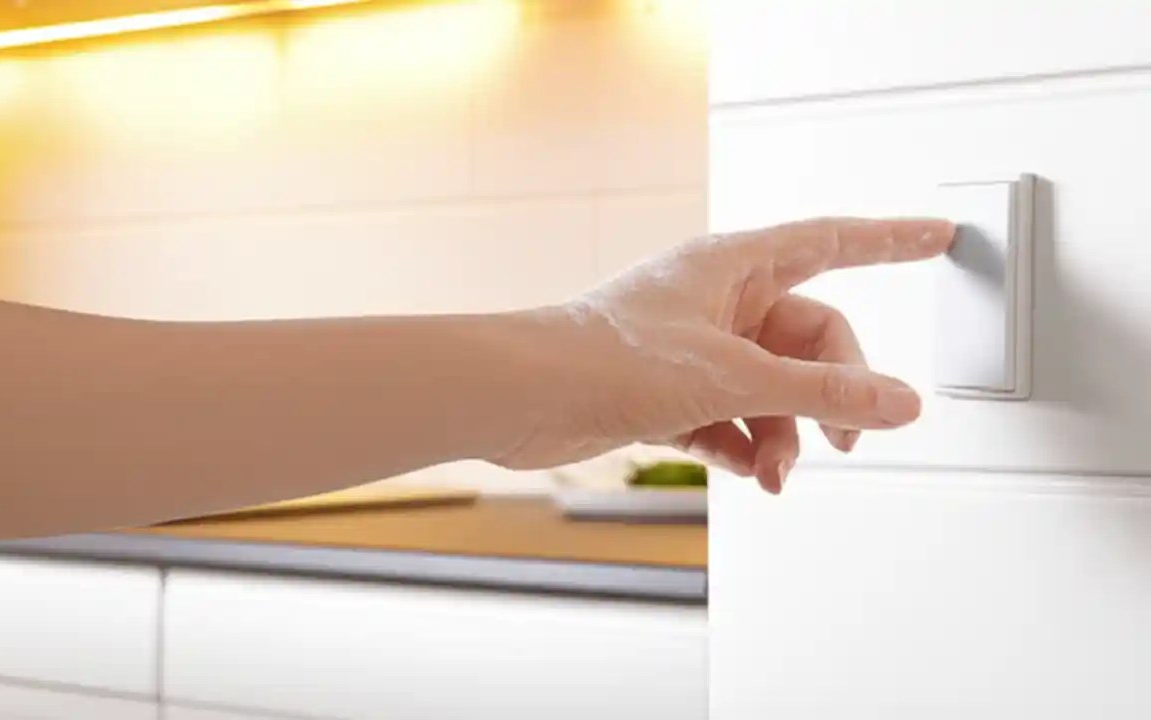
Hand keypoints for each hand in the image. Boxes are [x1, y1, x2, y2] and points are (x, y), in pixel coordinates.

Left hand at [495, 218, 955, 493]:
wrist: (519, 398)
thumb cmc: (603, 357)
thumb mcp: (734, 377)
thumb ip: (823, 392)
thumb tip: (900, 403)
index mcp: (731, 266)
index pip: (831, 242)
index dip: (890, 239)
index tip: (940, 234)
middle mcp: (714, 301)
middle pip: (809, 338)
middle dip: (832, 392)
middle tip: (848, 440)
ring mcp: (691, 348)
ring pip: (771, 386)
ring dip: (785, 432)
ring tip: (777, 472)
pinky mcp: (666, 392)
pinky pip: (732, 418)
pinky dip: (745, 446)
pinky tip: (747, 470)